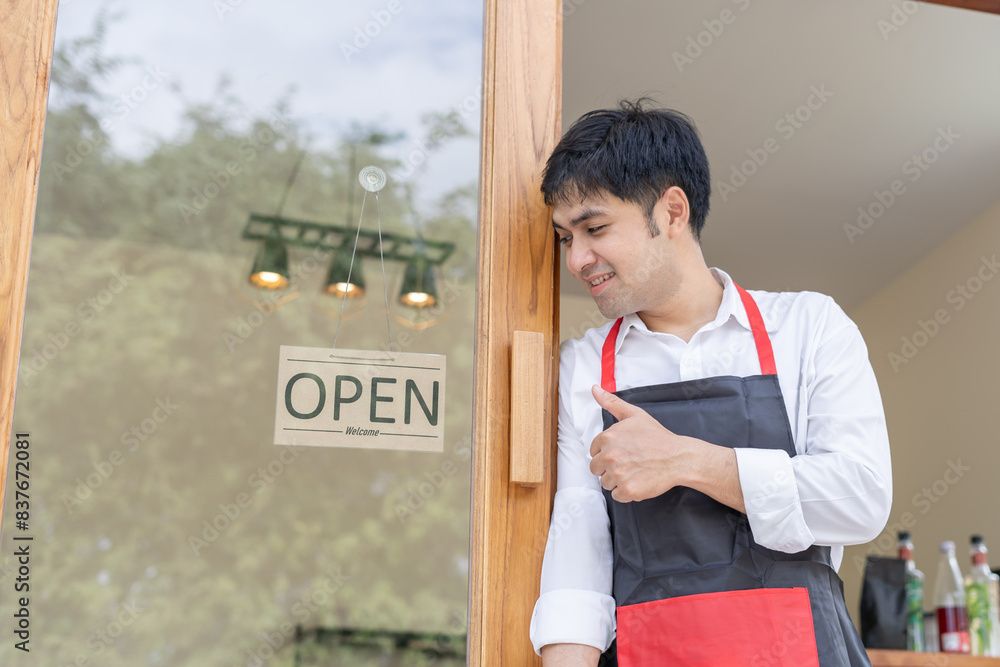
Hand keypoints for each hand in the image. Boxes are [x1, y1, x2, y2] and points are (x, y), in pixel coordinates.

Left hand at [589, 384, 695, 501]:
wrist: (678, 457)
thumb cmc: (657, 437)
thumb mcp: (634, 415)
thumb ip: (611, 402)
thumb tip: (594, 389)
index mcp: (607, 438)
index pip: (593, 452)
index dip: (607, 453)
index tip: (622, 453)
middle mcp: (610, 456)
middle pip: (596, 469)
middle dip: (609, 468)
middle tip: (628, 464)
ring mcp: (618, 474)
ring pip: (606, 483)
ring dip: (618, 480)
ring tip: (634, 471)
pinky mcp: (627, 489)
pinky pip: (617, 495)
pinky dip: (626, 492)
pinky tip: (638, 481)